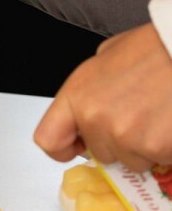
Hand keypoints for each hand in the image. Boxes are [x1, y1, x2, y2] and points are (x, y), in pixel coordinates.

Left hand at [33, 21, 171, 169]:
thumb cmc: (154, 50)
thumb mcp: (106, 58)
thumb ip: (91, 88)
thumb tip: (90, 104)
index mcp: (77, 95)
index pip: (49, 140)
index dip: (64, 147)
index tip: (77, 146)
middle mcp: (95, 119)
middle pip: (100, 153)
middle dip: (117, 142)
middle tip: (138, 117)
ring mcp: (125, 137)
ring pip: (132, 160)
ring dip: (144, 147)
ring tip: (157, 116)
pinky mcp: (156, 149)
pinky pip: (159, 160)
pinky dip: (167, 148)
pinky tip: (169, 124)